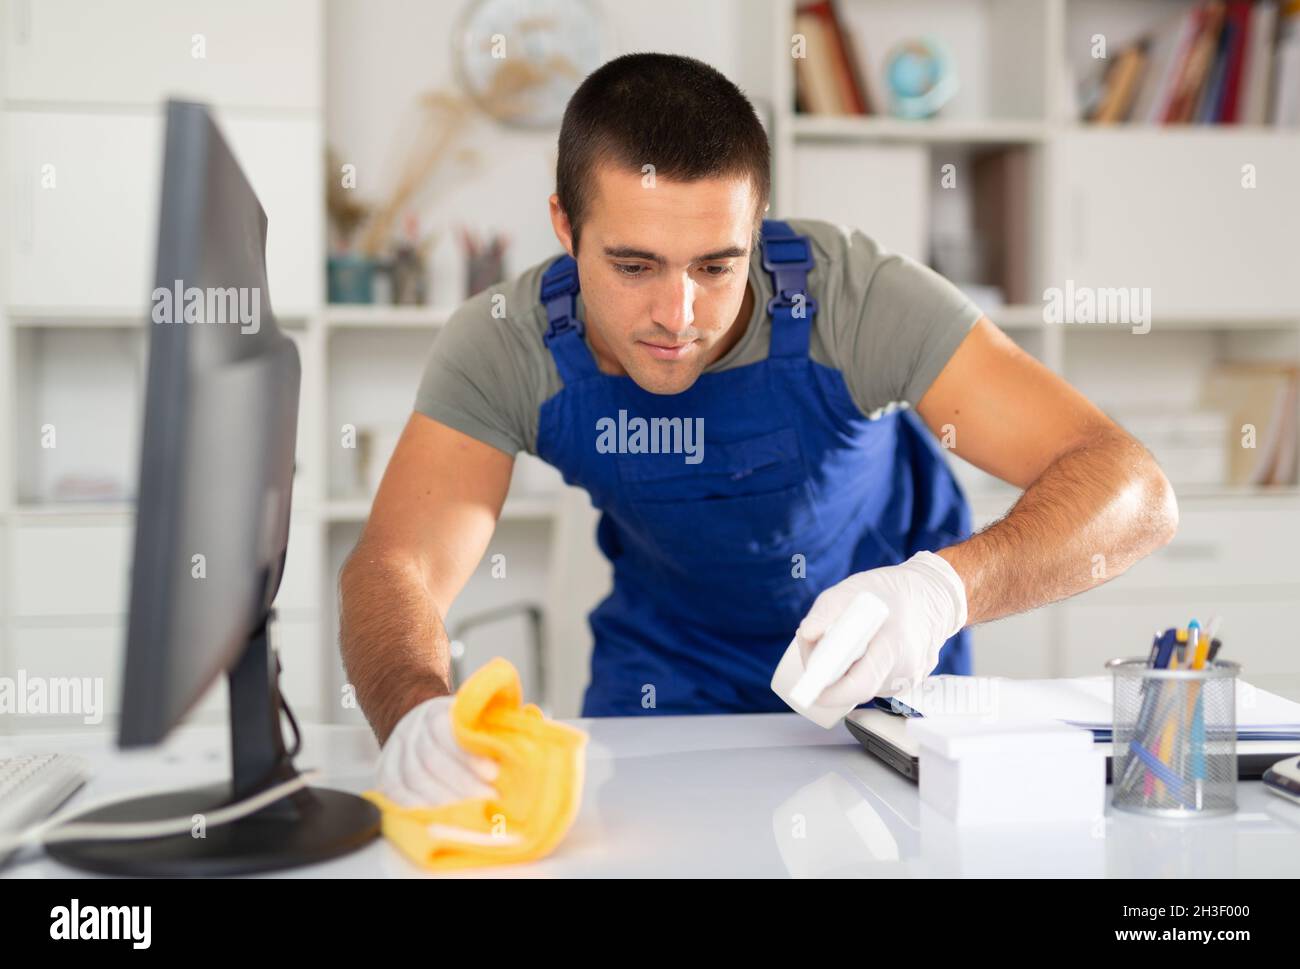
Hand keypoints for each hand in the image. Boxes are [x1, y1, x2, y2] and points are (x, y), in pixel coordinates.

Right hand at [376, 695, 500, 807]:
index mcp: (437, 711)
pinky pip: (393, 788)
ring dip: (441, 798)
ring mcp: (397, 747)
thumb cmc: (459, 723)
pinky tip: (433, 815)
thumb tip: (532, 723)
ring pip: (413, 777)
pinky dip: (412, 804)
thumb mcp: (477, 712)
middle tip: (487, 798)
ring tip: (466, 813)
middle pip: (431, 758)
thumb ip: (497, 720)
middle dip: (461, 783)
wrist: (419, 719)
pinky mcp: (385, 767)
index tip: (493, 774)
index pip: (448, 732)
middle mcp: (412, 727)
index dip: (469, 756)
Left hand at [795, 551, 966, 706]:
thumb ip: (826, 611)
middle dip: (833, 681)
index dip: (832, 692)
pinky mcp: (910, 683)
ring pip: (866, 688)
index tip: (812, 690)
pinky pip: (877, 684)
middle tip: (819, 664)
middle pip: (858, 689)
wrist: (935, 596)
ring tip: (843, 649)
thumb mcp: (853, 588)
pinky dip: (863, 672)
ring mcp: (911, 679)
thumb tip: (807, 635)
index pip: (859, 683)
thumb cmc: (893, 591)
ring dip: (848, 675)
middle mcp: (906, 668)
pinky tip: (863, 654)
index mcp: (893, 644)